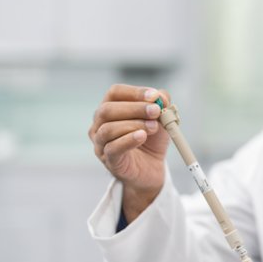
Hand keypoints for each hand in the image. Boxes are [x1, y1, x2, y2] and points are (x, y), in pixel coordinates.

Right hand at [88, 84, 170, 220]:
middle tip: (156, 111)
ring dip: (134, 125)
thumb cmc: (151, 141)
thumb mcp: (160, 120)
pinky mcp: (108, 159)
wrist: (152, 169)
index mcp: (112, 108)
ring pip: (108, 129)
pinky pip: (112, 148)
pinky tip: (142, 136)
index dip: (134, 92)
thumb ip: (162, 105)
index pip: (115, 93)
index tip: (154, 96)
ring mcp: (101, 142)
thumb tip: (161, 96)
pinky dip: (128, 140)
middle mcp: (100, 123)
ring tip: (153, 127)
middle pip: (108, 109)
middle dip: (135, 108)